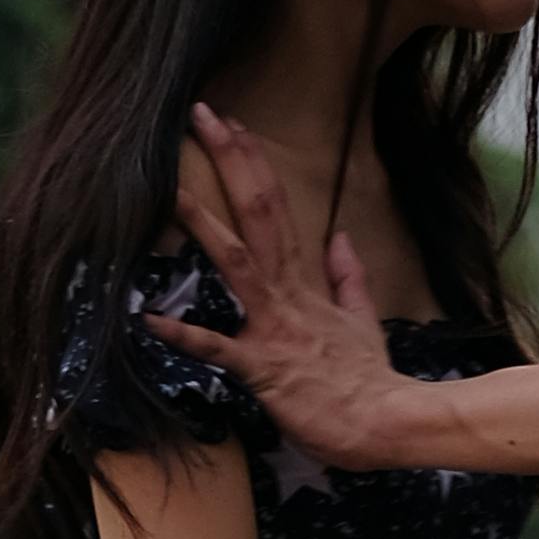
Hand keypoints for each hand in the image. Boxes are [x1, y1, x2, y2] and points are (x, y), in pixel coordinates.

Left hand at [161, 107, 417, 460]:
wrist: (389, 422)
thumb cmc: (369, 380)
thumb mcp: (364, 319)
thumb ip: (348, 277)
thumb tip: (340, 238)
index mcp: (305, 283)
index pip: (277, 210)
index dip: (254, 166)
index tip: (234, 127)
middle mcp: (287, 294)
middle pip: (258, 214)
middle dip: (230, 164)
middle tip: (203, 117)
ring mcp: (274, 327)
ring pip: (236, 262)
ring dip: (203, 224)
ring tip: (170, 189)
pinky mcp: (264, 367)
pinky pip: (218, 348)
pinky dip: (183, 334)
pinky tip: (149, 318)